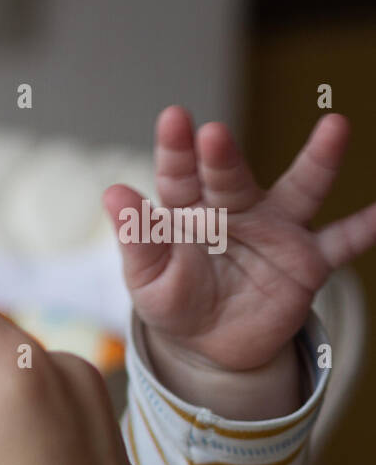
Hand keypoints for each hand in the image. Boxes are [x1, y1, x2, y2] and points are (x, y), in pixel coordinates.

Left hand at [103, 108, 374, 416]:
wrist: (210, 345)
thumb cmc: (174, 301)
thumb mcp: (147, 280)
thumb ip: (137, 240)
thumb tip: (113, 194)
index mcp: (188, 211)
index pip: (179, 175)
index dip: (177, 149)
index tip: (174, 119)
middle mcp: (235, 209)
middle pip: (229, 177)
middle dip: (222, 156)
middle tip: (214, 134)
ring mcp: (275, 231)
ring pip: (299, 190)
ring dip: (318, 161)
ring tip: (336, 127)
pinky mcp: (306, 261)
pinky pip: (341, 242)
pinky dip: (364, 228)